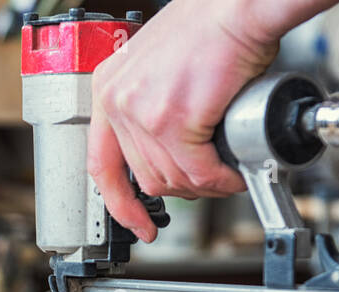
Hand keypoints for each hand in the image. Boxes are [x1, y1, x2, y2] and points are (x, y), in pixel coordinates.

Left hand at [88, 0, 334, 240]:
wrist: (237, 6)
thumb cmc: (209, 27)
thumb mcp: (157, 69)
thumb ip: (150, 108)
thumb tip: (165, 153)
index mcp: (108, 90)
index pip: (101, 165)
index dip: (120, 203)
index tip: (137, 223)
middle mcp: (117, 102)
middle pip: (144, 177)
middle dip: (181, 189)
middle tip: (208, 185)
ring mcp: (143, 113)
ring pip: (172, 179)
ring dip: (204, 187)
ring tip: (226, 176)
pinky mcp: (175, 120)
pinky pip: (199, 172)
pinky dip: (221, 181)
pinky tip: (233, 175)